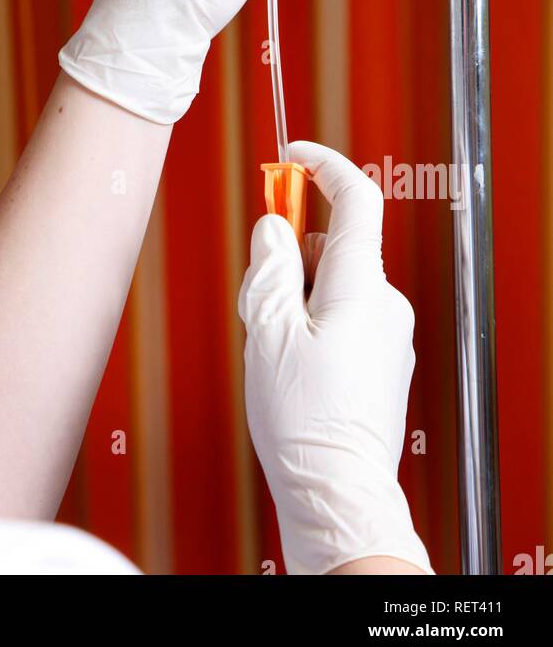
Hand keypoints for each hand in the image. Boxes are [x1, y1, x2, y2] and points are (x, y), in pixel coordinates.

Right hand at [238, 141, 433, 575]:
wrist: (335, 490)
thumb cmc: (304, 421)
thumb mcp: (266, 331)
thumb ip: (267, 268)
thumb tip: (271, 228)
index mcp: (360, 285)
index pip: (356, 197)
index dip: (323, 166)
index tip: (293, 156)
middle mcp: (384, 303)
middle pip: (335, 245)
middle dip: (290, 252)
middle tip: (256, 287)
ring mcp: (388, 333)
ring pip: (336, 284)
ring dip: (299, 293)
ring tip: (272, 341)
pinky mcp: (382, 360)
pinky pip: (347, 316)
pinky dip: (315, 319)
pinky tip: (292, 362)